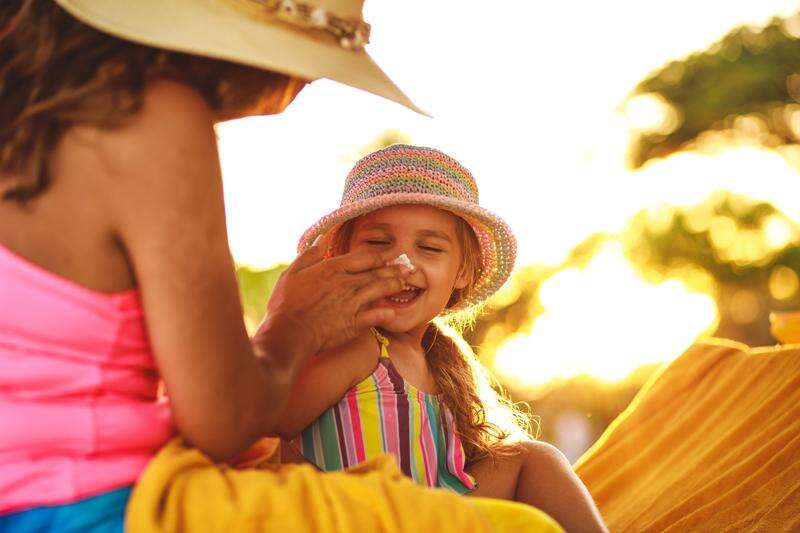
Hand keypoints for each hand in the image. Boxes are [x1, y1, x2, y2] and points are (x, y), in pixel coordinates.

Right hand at [254, 234, 410, 358]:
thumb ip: (309, 256)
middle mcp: (346, 284)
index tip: (387, 257)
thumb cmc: (286, 304)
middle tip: (406, 268)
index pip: (364, 257)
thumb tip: (322, 239)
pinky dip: (385, 313)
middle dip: (393, 270)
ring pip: (379, 290)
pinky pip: (375, 316)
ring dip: (394, 286)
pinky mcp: (353, 323)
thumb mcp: (292, 273)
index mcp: (332, 269)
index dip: (379, 256)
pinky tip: (393, 311)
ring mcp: (351, 303)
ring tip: (404, 283)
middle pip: (376, 272)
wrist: (289, 333)